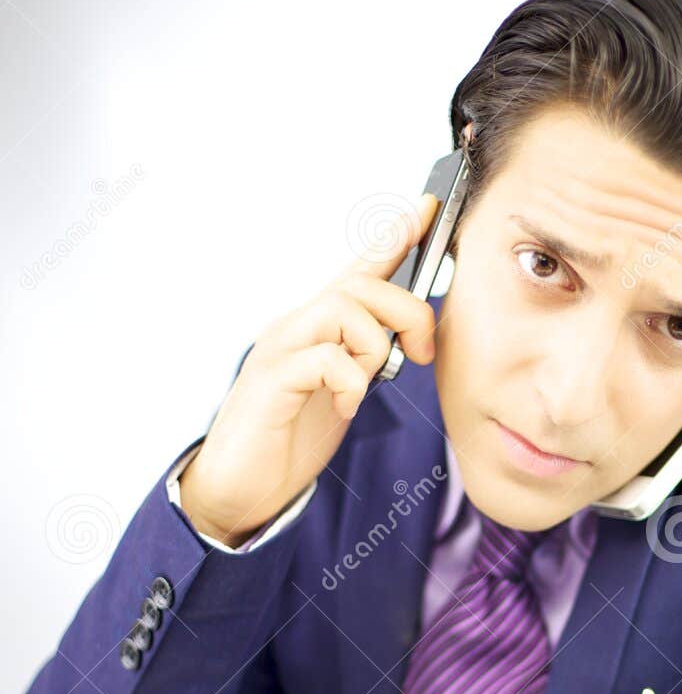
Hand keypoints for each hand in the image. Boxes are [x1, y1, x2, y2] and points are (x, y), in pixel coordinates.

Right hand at [179, 190, 439, 543]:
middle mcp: (297, 326)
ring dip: (372, 348)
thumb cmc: (290, 437)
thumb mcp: (343, 391)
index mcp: (319, 327)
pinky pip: (325, 358)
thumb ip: (367, 359)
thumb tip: (409, 339)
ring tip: (364, 386)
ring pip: (344, 309)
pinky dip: (349, 383)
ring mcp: (281, 349)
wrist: (242, 487)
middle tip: (419, 354)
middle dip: (407, 312)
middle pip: (363, 285)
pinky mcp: (272, 381)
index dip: (394, 235)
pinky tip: (345, 407)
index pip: (359, 268)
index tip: (427, 206)